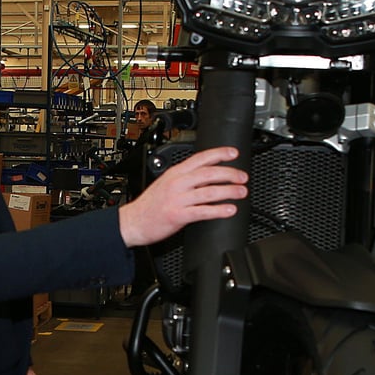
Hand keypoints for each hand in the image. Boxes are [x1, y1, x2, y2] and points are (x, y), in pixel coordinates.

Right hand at [117, 146, 247, 247]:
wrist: (132, 222)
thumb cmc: (149, 205)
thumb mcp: (165, 184)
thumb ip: (184, 178)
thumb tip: (207, 176)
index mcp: (175, 173)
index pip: (200, 158)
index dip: (219, 154)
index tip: (233, 153)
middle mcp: (177, 183)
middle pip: (208, 173)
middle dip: (229, 174)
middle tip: (243, 177)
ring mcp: (177, 199)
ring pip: (208, 191)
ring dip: (228, 191)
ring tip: (241, 192)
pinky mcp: (178, 215)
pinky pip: (203, 211)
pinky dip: (218, 210)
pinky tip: (229, 210)